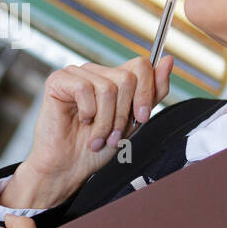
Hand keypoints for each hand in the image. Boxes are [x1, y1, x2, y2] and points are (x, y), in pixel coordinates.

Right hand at [0, 55, 174, 209]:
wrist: (69, 167)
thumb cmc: (97, 148)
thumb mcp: (133, 121)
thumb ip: (153, 92)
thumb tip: (168, 60)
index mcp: (113, 79)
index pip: (141, 66)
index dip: (146, 92)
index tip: (141, 117)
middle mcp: (96, 72)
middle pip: (127, 78)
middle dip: (123, 114)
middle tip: (112, 135)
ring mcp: (77, 74)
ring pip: (108, 87)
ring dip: (105, 120)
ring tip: (97, 136)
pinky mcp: (58, 80)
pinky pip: (84, 88)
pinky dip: (88, 112)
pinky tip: (81, 121)